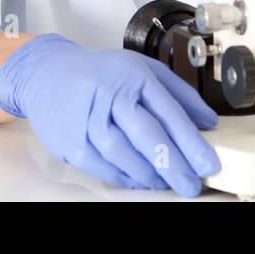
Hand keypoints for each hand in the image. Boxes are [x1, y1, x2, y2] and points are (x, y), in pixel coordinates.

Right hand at [0, 34, 219, 196]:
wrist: (46, 72)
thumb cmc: (100, 73)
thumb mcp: (142, 68)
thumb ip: (179, 94)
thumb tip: (209, 122)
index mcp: (133, 74)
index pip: (168, 111)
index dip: (191, 141)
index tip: (208, 164)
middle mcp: (109, 93)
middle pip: (146, 133)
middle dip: (173, 164)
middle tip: (191, 184)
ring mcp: (86, 116)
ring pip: (122, 152)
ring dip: (148, 173)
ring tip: (164, 183)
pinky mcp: (69, 138)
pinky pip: (101, 165)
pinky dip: (123, 177)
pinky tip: (138, 180)